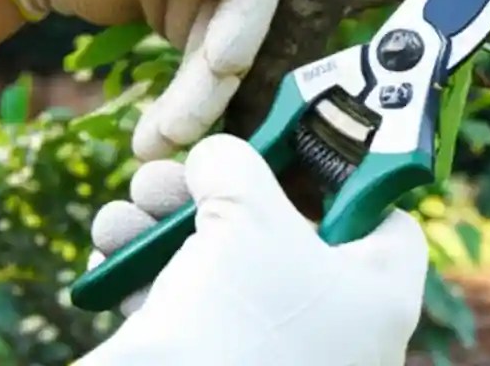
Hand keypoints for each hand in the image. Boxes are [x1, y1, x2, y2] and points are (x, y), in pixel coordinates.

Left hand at [0, 0, 287, 159]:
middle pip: (242, 22)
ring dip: (193, 105)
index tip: (223, 60)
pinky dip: (176, 106)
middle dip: (212, 79)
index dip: (250, 14)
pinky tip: (152, 138)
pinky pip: (195, 74)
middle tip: (180, 127)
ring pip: (220, 58)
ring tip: (154, 144)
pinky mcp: (192, 30)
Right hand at [77, 134, 428, 365]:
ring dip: (167, 226)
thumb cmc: (245, 323)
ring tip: (128, 205)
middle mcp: (340, 324)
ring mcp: (281, 353)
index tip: (286, 144)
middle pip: (282, 231)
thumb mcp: (248, 216)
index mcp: (378, 289)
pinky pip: (192, 308)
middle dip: (215, 193)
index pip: (379, 213)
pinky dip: (150, 273)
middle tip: (172, 172)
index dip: (337, 172)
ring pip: (225, 266)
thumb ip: (238, 168)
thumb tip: (217, 159)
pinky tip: (109, 248)